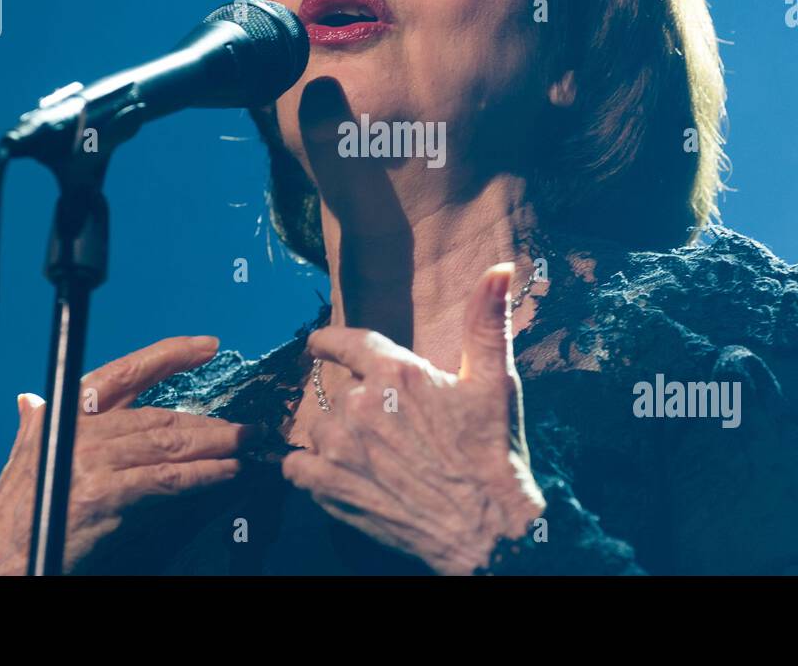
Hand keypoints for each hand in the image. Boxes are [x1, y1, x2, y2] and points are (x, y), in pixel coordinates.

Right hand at [0, 335, 254, 574]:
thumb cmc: (16, 512)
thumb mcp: (24, 457)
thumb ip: (37, 425)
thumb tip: (30, 400)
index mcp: (62, 413)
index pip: (124, 373)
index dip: (169, 355)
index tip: (207, 346)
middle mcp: (77, 429)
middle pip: (156, 415)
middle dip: (205, 419)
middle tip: (242, 423)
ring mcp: (90, 460)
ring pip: (167, 443)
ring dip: (214, 444)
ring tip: (244, 443)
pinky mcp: (103, 494)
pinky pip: (166, 479)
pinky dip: (203, 474)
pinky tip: (227, 472)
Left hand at [281, 264, 547, 574]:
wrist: (487, 528)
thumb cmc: (492, 453)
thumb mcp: (494, 381)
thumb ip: (486, 321)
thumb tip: (501, 268)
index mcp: (396, 371)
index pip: (345, 342)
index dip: (328, 342)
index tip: (317, 343)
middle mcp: (359, 403)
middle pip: (337, 392)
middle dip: (356, 406)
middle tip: (386, 430)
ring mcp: (339, 446)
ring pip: (318, 428)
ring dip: (336, 438)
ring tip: (372, 457)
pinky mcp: (326, 485)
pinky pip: (296, 464)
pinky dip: (311, 468)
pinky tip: (341, 475)